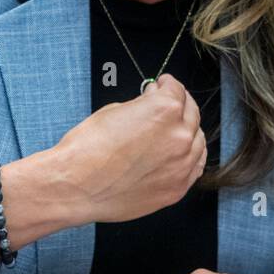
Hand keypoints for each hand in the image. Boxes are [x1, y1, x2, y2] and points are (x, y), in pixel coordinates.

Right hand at [51, 73, 205, 223]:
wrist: (75, 187)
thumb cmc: (88, 149)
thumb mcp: (115, 111)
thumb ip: (143, 105)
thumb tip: (152, 101)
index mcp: (165, 110)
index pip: (176, 89)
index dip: (166, 85)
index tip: (162, 86)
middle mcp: (180, 136)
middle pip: (191, 113)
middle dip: (180, 105)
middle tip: (169, 104)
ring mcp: (181, 165)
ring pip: (197, 141)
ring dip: (187, 131)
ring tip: (172, 130)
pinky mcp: (177, 188)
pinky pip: (194, 168)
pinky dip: (189, 157)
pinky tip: (177, 154)